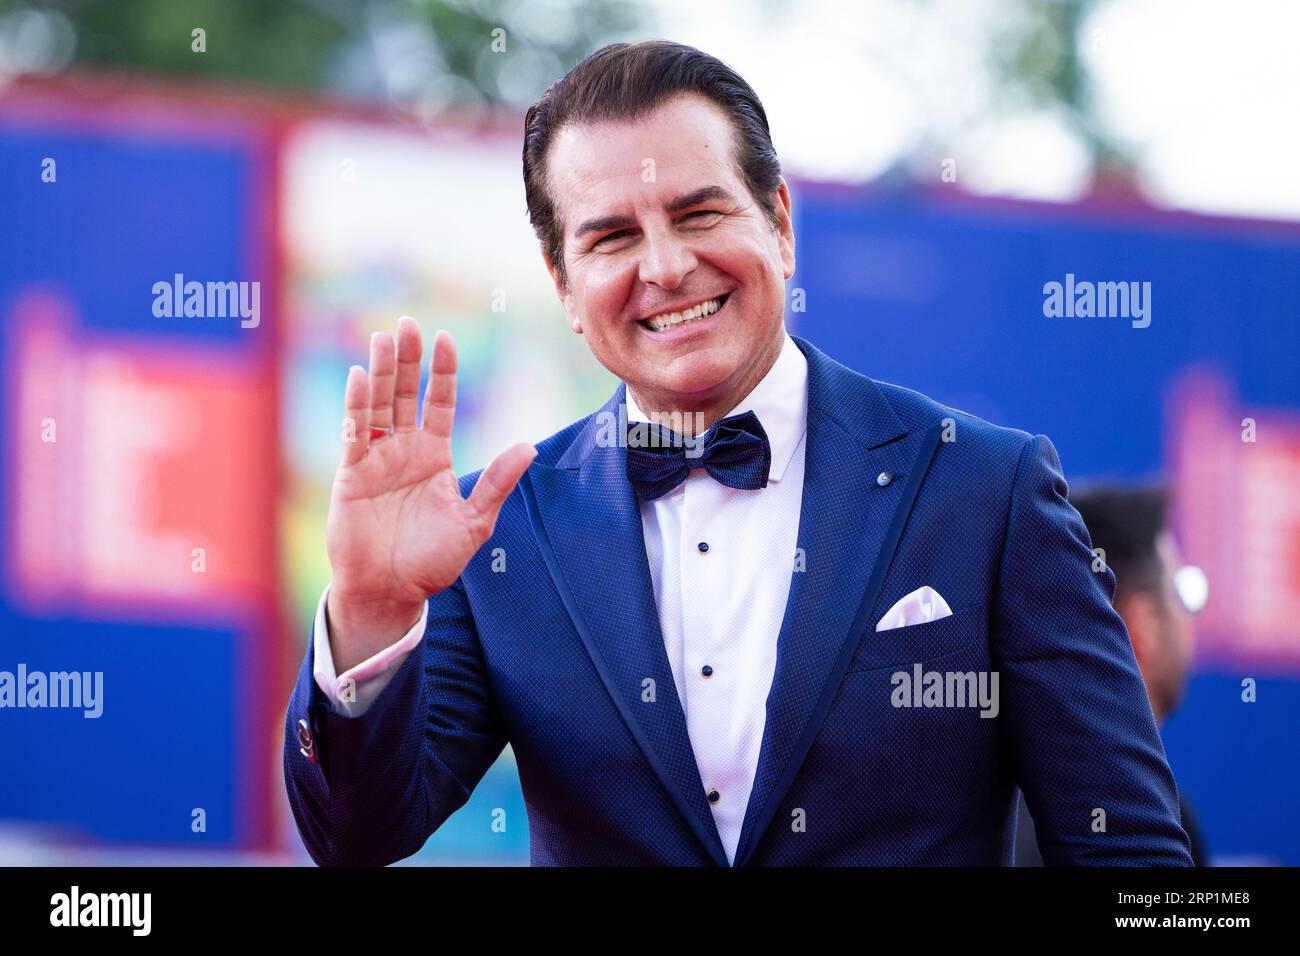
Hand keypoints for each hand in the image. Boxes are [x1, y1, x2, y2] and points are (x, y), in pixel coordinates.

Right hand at [324, 318, 534, 669]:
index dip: (443, 371)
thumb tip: (529, 447)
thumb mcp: (474, 522)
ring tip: (382, 338)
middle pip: (405, 394)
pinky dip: (355, 405)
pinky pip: (353, 434)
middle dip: (406, 360)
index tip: (445, 338)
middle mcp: (404, 450)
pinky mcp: (350, 476)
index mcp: (435, 456)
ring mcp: (375, 460)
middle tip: (408, 324)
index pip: (441, 402)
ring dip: (379, 372)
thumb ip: (497, 483)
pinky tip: (358, 377)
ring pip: (378, 405)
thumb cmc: (433, 561)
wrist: (392, 592)